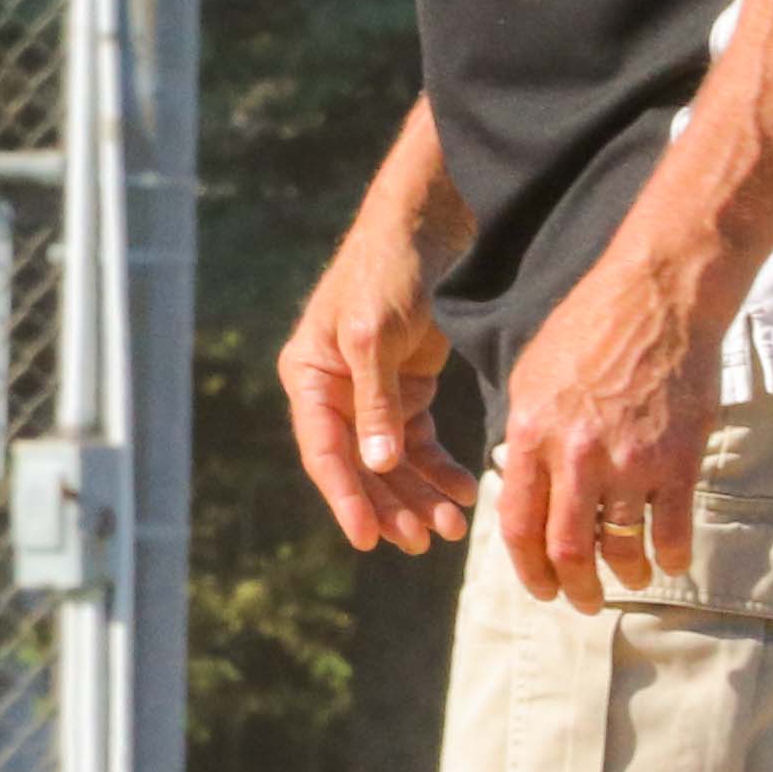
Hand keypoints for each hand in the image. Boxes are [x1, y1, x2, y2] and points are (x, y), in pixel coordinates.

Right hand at [281, 202, 476, 554]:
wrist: (427, 229)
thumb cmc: (387, 274)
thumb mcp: (375, 337)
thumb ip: (375, 403)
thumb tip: (375, 466)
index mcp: (308, 379)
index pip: (324, 453)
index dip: (345, 499)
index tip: (368, 540)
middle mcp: (333, 393)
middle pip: (359, 467)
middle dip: (391, 506)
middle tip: (424, 542)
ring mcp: (371, 394)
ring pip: (391, 463)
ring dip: (419, 495)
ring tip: (453, 527)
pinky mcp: (406, 389)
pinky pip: (419, 443)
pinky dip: (440, 468)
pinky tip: (464, 490)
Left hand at [494, 246, 720, 611]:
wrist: (657, 296)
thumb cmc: (589, 330)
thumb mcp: (531, 378)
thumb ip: (524, 437)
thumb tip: (519, 485)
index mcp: (531, 436)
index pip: (517, 525)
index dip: (527, 569)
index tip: (539, 588)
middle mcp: (576, 456)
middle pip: (568, 550)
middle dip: (572, 589)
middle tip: (582, 602)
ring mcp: (630, 461)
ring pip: (620, 547)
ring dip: (623, 576)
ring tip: (628, 582)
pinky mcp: (678, 458)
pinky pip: (672, 528)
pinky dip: (669, 556)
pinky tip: (668, 560)